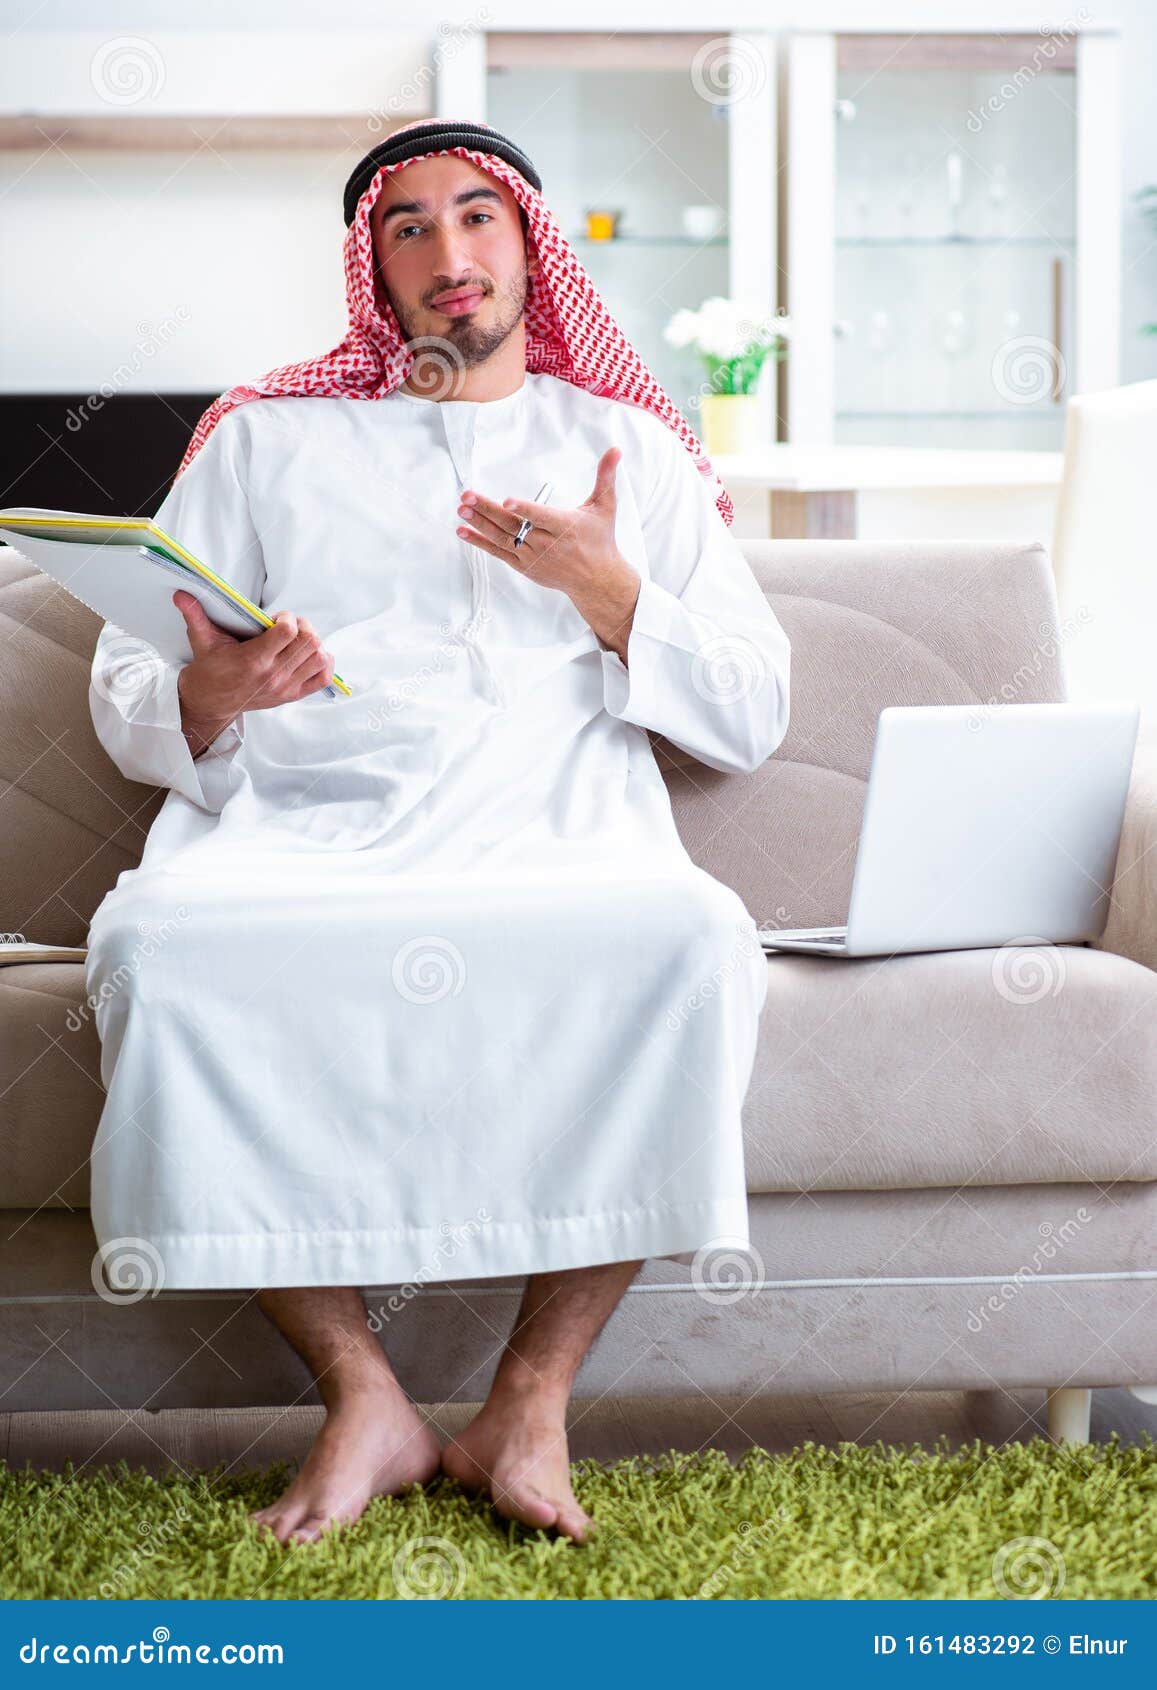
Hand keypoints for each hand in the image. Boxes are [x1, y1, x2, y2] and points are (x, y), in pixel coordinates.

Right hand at [173, 590, 334, 754]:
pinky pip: (322, 678)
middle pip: (309, 642)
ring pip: (319, 658)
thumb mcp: (202, 640)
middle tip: (289, 625)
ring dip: (313, 643)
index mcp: (254, 660)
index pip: (288, 631)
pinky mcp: (292, 695)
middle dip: (303, 626)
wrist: (211, 701)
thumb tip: (181, 594)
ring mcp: (285, 687)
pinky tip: (309, 654)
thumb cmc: (210, 668)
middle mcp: (273, 675)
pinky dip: (323, 663)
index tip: (276, 617)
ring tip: (298, 639)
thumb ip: (194, 615)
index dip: (287, 618)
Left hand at [455, 447, 640, 661]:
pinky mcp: (524, 566)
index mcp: (564, 527)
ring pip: (502, 539)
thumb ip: (606, 476)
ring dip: (479, 524)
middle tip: (467, 496)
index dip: (523, 509)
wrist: (596, 580)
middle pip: (513, 525)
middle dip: (488, 510)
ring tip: (462, 509)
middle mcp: (546, 544)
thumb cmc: (600, 540)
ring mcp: (533, 557)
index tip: (506, 501)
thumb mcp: (605, 507)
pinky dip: (480, 543)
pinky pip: (498, 553)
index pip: (540, 516)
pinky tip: (463, 531)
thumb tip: (616, 449)